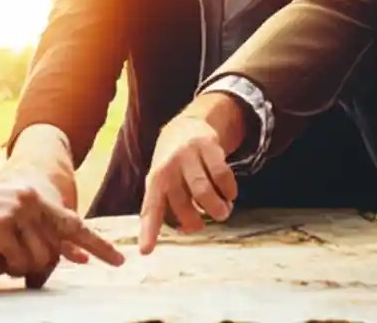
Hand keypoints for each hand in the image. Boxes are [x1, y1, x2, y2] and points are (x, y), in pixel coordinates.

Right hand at [0, 183, 122, 278]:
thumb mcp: (3, 221)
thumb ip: (31, 234)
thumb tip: (61, 258)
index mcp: (32, 196)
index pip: (73, 223)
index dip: (97, 244)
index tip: (119, 260)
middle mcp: (31, 200)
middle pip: (57, 247)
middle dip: (47, 266)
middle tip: (30, 272)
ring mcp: (18, 213)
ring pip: (41, 258)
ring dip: (22, 267)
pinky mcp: (4, 228)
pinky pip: (21, 262)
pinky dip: (9, 267)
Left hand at [138, 114, 237, 254]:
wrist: (186, 126)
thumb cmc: (174, 165)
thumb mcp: (163, 181)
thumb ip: (171, 205)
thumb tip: (189, 228)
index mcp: (154, 180)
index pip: (150, 209)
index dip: (148, 231)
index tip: (146, 251)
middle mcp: (168, 167)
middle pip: (182, 205)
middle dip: (196, 221)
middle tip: (204, 222)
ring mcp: (188, 155)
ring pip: (203, 191)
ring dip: (216, 209)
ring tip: (222, 213)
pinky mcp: (208, 146)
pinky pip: (222, 176)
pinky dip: (229, 191)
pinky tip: (230, 195)